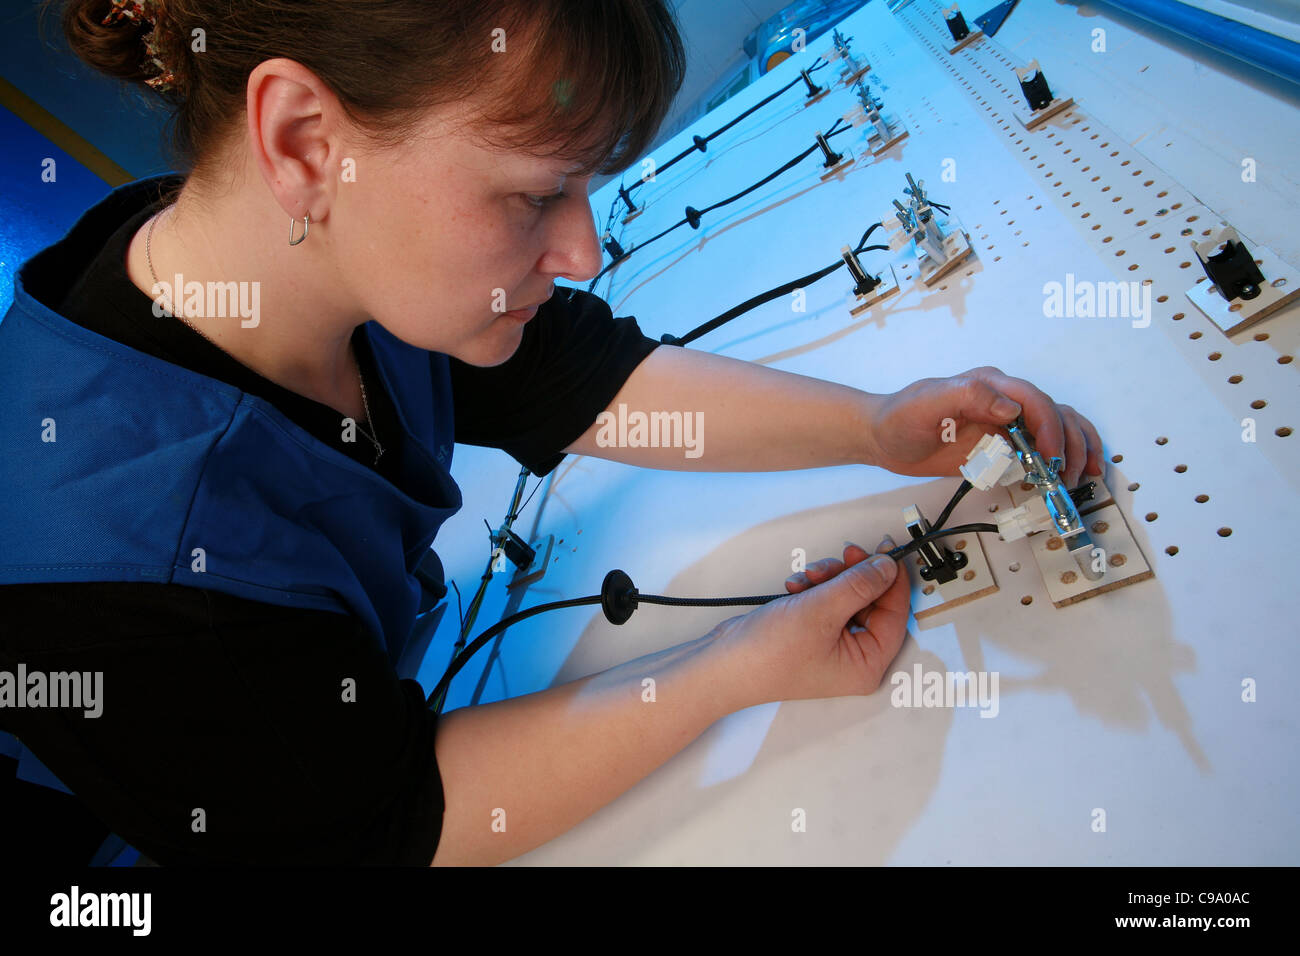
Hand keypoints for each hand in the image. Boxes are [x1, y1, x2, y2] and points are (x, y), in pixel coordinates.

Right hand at [710, 538, 909, 703]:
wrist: (723, 662)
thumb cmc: (769, 653)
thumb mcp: (822, 610)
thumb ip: (860, 584)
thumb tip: (888, 566)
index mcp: (867, 664)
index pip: (895, 613)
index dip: (891, 579)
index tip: (886, 549)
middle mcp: (853, 659)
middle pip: (871, 602)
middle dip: (851, 576)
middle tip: (844, 554)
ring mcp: (832, 647)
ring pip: (847, 597)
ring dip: (829, 579)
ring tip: (808, 578)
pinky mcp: (812, 635)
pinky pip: (826, 602)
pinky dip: (813, 589)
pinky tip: (796, 587)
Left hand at [864, 366, 1104, 486]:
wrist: (883, 437)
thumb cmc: (900, 417)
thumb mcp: (927, 403)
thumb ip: (968, 396)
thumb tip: (1010, 407)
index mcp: (989, 384)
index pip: (1033, 400)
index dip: (1048, 426)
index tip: (1048, 456)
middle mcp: (1004, 400)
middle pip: (1055, 413)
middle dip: (1068, 442)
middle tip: (1067, 474)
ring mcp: (1006, 422)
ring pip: (1058, 427)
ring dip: (1076, 448)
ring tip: (1081, 475)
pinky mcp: (1002, 443)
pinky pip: (1041, 446)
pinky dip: (1062, 457)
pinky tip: (1070, 474)